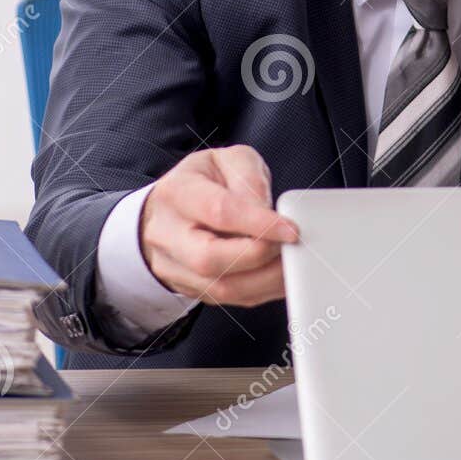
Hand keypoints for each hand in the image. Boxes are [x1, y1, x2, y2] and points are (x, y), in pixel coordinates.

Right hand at [139, 145, 297, 307]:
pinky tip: (281, 275)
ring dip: (266, 278)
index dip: (258, 224)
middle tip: (290, 245)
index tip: (291, 230)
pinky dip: (263, 290)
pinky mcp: (192, 289)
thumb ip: (250, 179)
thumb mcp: (227, 160)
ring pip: (221, 287)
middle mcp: (168, 234)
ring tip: (292, 261)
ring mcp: (175, 267)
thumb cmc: (202, 182)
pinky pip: (231, 299)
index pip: (218, 212)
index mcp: (177, 193)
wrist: (168, 211)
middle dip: (258, 255)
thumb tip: (268, 212)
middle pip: (209, 259)